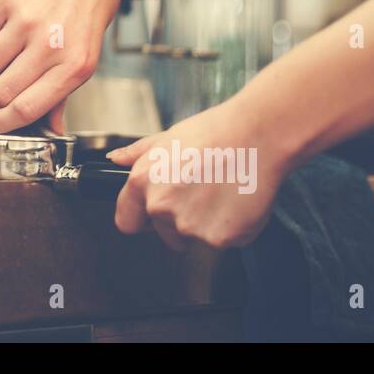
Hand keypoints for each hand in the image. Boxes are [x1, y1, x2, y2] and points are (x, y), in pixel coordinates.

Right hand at [0, 0, 130, 133]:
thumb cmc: (93, 2)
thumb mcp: (87, 53)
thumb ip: (64, 92)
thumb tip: (52, 126)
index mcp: (75, 66)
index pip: (28, 109)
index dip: (1, 125)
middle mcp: (51, 46)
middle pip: (1, 92)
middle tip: (3, 86)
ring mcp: (27, 22)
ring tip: (14, 48)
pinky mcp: (8, 0)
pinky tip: (8, 27)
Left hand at [107, 99, 292, 250]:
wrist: (257, 136)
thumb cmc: (215, 133)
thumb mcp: (168, 137)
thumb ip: (137, 154)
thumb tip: (115, 158)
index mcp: (144, 183)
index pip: (126, 222)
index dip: (140, 218)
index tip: (151, 215)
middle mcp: (162, 208)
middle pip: (163, 232)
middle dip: (178, 219)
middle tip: (201, 191)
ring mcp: (191, 226)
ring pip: (193, 238)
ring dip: (204, 223)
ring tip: (220, 191)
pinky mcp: (221, 238)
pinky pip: (221, 240)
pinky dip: (229, 227)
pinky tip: (235, 200)